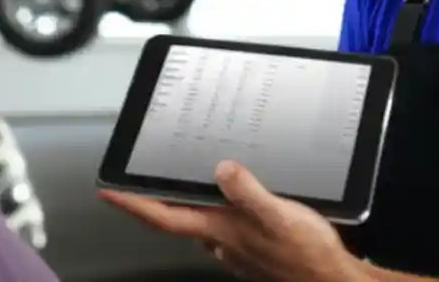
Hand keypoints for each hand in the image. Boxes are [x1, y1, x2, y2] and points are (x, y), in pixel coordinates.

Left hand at [99, 160, 368, 281]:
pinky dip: (225, 210)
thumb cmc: (306, 255)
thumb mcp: (277, 215)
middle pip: (178, 218)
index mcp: (219, 231)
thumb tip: (221, 168)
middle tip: (150, 172)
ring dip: (197, 202)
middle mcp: (221, 243)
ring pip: (205, 222)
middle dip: (163, 197)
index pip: (162, 217)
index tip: (107, 191)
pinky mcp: (253, 250)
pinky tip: (242, 198)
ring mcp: (236, 249)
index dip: (132, 204)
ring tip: (199, 174)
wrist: (331, 281)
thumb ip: (247, 192)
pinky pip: (228, 226)